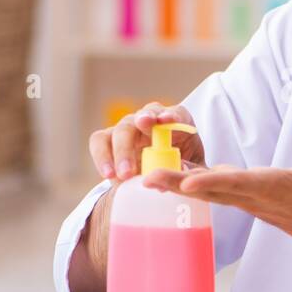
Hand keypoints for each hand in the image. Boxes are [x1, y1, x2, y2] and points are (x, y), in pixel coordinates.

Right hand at [88, 102, 203, 182]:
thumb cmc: (179, 170)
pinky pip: (100, 140)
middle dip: (142, 128)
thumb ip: (188, 174)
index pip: (176, 114)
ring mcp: (128, 127)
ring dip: (122, 151)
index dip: (171, 116)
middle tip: (145, 143)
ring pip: (121, 129)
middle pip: (145, 117)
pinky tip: (109, 175)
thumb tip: (177, 176)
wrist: (155, 177)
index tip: (167, 121)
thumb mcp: (191, 174)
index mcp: (177, 123)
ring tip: (124, 174)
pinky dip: (101, 156)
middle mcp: (150, 119)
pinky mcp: (109, 139)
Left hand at [143, 149, 291, 247]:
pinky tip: (154, 174)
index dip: (213, 182)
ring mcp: (238, 195)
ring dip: (171, 183)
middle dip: (178, 185)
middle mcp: (247, 195)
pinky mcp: (233, 191)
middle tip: (147, 178)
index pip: (237, 184)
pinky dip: (179, 180)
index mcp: (269, 189)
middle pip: (207, 189)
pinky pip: (202, 185)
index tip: (188, 182)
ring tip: (140, 177)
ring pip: (200, 188)